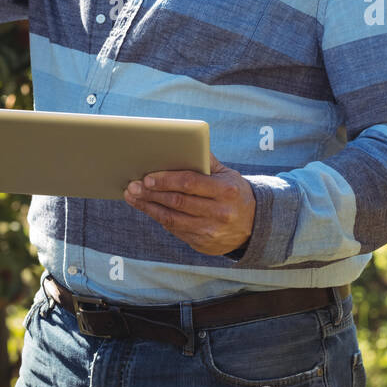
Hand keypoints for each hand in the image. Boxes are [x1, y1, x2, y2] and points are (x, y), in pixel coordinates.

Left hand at [123, 152, 254, 256]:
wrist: (253, 225)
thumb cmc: (234, 193)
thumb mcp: (228, 175)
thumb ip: (207, 161)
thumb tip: (185, 143)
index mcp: (226, 190)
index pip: (190, 183)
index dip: (166, 180)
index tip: (147, 177)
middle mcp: (220, 212)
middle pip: (177, 201)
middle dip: (151, 193)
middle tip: (133, 186)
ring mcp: (211, 231)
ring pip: (172, 218)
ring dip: (149, 207)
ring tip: (133, 197)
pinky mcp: (202, 243)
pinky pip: (175, 230)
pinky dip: (159, 218)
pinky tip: (148, 208)